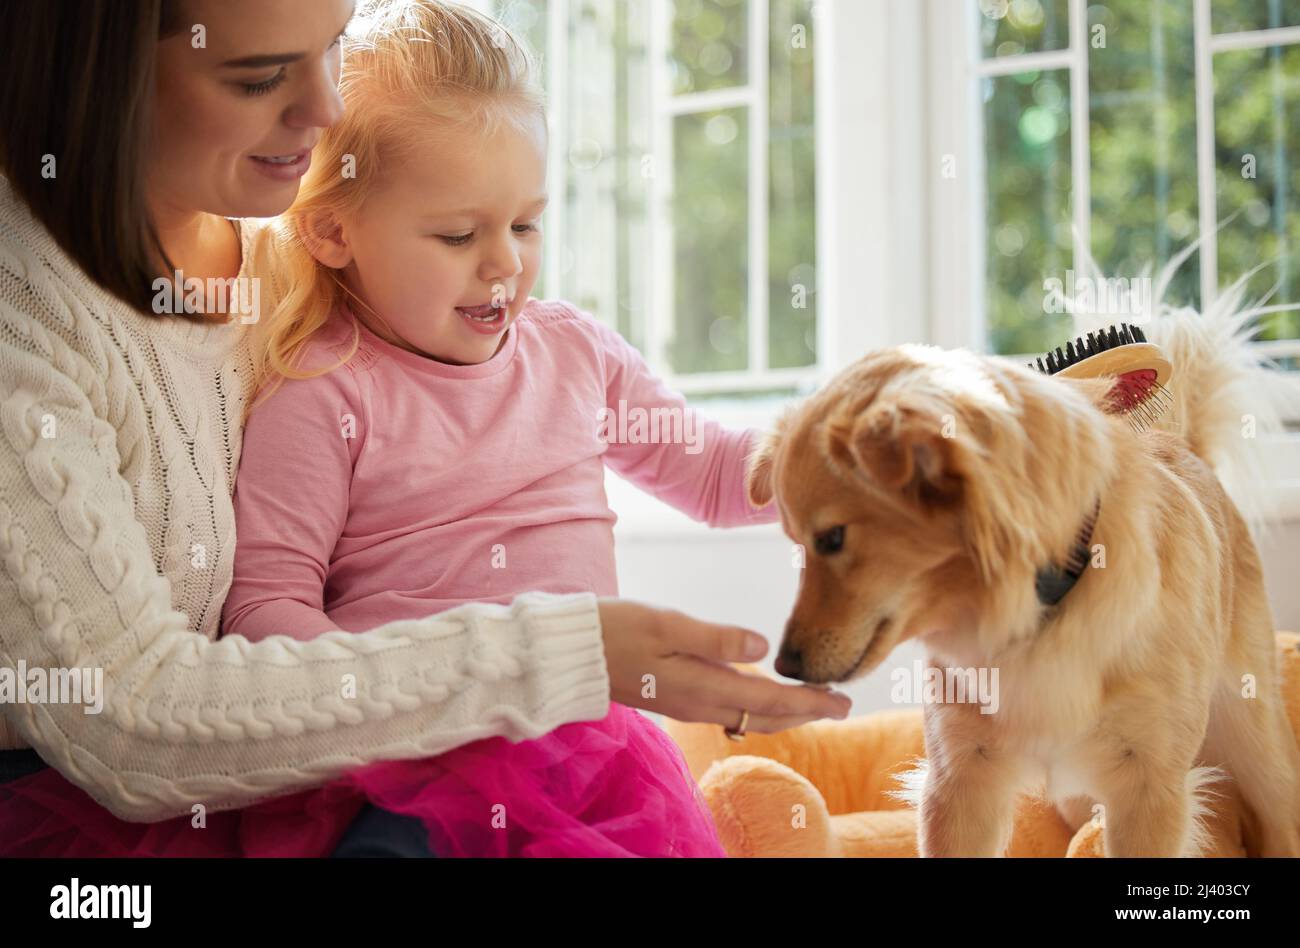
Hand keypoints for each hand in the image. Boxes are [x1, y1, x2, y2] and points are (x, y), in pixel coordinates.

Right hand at [596, 598, 851, 731]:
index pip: (769, 698)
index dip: (808, 701)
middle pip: (763, 715)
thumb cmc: (616, 630)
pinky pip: (729, 710)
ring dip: (782, 711)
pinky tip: (758, 696)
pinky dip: (755, 706)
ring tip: (810, 703)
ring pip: (747, 715)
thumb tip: (761, 646)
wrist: (572, 654)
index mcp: (703, 685)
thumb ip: (714, 638)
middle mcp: (700, 702)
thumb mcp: (666, 624)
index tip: (842, 700)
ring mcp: (687, 702)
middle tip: (841, 705)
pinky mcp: (676, 696)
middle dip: (804, 712)